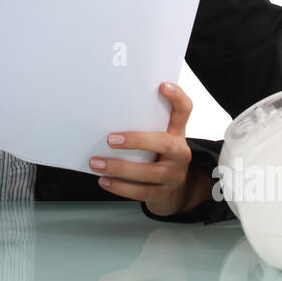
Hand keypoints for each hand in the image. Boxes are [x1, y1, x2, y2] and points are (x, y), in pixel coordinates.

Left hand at [91, 82, 210, 216]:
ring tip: (97, 163)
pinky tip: (104, 180)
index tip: (162, 86)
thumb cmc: (159, 158)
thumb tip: (107, 112)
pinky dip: (119, 187)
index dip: (177, 97)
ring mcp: (174, 175)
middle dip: (136, 140)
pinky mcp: (164, 194)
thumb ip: (144, 126)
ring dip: (119, 168)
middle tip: (110, 139)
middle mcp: (180, 153)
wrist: (175, 194)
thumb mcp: (158, 139)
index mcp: (177, 134)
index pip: (184, 110)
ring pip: (148, 172)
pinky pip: (141, 192)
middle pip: (164, 143)